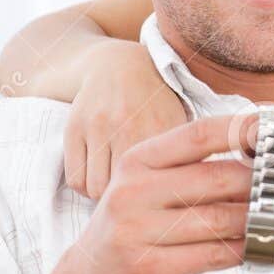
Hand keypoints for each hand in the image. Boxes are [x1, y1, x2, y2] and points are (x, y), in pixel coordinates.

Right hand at [60, 113, 273, 273]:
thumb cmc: (134, 230)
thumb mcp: (149, 189)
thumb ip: (196, 171)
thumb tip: (269, 160)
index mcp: (138, 160)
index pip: (199, 135)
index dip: (245, 130)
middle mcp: (134, 191)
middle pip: (216, 178)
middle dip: (270, 178)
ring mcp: (139, 231)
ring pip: (220, 219)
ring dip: (270, 217)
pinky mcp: (150, 269)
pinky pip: (213, 255)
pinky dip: (250, 249)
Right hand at [65, 38, 189, 199]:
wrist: (121, 66)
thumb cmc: (158, 103)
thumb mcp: (180, 124)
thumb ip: (189, 159)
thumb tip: (198, 200)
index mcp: (161, 126)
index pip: (161, 183)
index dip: (161, 202)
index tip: (162, 207)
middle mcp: (127, 125)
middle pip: (124, 191)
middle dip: (131, 204)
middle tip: (137, 204)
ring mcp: (98, 127)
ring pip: (95, 188)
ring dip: (105, 197)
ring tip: (117, 191)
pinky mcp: (74, 128)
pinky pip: (75, 178)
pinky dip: (86, 187)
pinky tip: (100, 179)